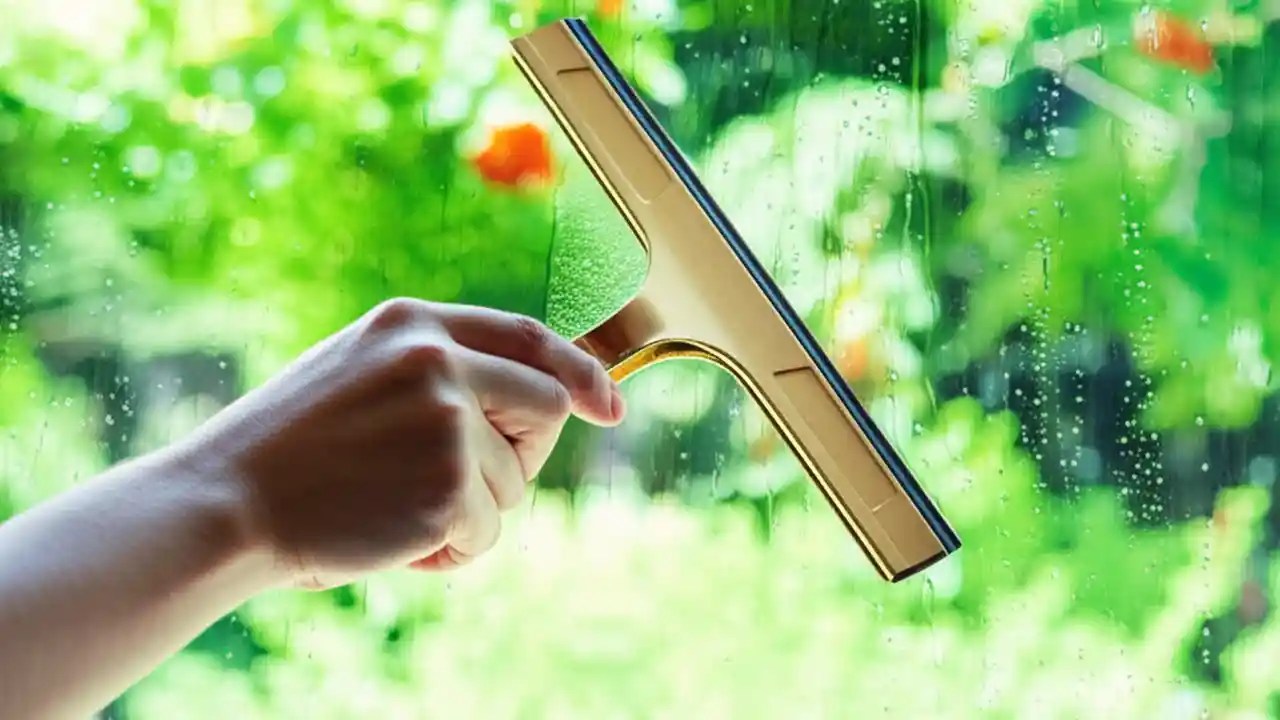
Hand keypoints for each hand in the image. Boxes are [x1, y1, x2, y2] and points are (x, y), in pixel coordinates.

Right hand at [169, 298, 623, 588]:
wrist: (224, 505)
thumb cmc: (290, 453)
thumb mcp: (360, 374)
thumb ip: (436, 371)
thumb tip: (533, 396)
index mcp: (411, 323)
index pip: (527, 336)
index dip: (579, 371)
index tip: (609, 405)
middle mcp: (436, 357)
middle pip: (545, 405)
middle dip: (518, 458)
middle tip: (456, 490)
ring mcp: (446, 416)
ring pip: (514, 481)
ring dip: (469, 512)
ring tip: (393, 513)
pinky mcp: (449, 481)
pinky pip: (487, 531)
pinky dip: (450, 553)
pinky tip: (392, 541)